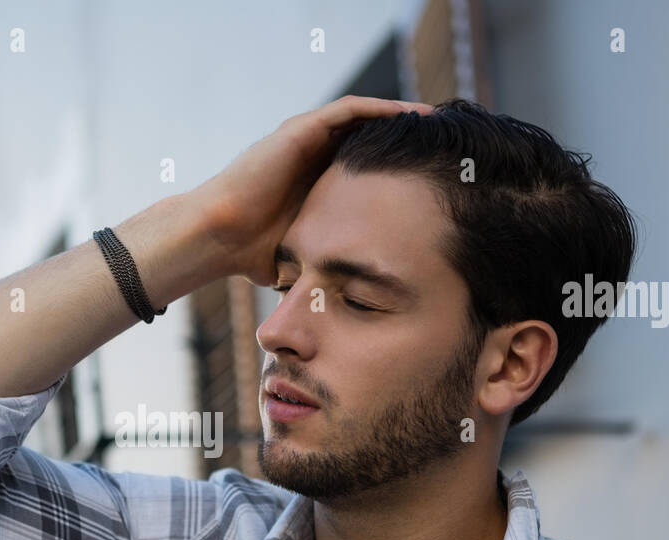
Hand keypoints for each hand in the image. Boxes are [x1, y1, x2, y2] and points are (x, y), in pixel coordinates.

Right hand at [191, 96, 431, 287]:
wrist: (218, 237)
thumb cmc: (251, 255)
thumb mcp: (306, 259)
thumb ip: (328, 264)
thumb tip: (353, 299)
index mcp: (319, 184)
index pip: (372, 169)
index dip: (404, 170)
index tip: (438, 177)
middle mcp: (314, 157)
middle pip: (374, 139)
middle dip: (411, 140)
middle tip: (450, 143)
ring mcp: (307, 140)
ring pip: (366, 119)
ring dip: (403, 117)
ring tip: (441, 122)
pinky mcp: (301, 130)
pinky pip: (350, 111)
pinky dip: (382, 110)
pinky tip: (412, 113)